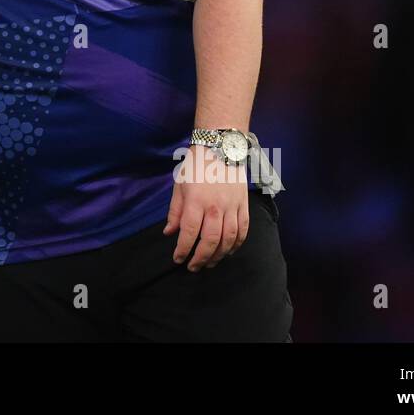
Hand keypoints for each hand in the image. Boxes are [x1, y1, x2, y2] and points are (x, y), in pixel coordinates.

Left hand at [162, 144, 249, 270]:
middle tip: (193, 267)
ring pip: (228, 239)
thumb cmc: (196, 166)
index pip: (189, 232)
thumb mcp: (179, 185)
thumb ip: (175, 211)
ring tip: (209, 263)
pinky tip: (228, 251)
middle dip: (201, 258)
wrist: (221, 148)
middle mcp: (216, 206)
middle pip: (210, 240)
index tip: (177, 259)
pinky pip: (243, 231)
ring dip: (219, 255)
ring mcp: (232, 207)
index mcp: (196, 201)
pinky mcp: (244, 206)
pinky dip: (236, 245)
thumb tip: (169, 232)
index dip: (183, 249)